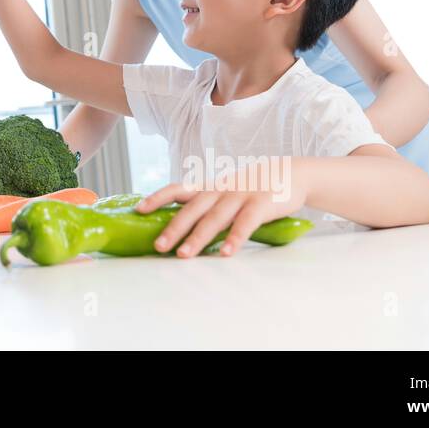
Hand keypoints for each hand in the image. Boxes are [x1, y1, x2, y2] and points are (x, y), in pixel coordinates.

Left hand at [135, 159, 308, 257]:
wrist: (289, 172)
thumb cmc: (250, 188)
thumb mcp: (224, 192)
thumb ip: (206, 205)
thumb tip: (180, 227)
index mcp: (208, 187)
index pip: (177, 189)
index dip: (157, 197)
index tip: (139, 209)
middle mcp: (220, 190)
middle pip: (193, 209)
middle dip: (174, 228)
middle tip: (159, 246)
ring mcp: (240, 196)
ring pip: (215, 218)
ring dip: (198, 237)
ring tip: (184, 255)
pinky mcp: (261, 204)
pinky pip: (245, 223)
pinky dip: (234, 239)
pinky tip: (225, 254)